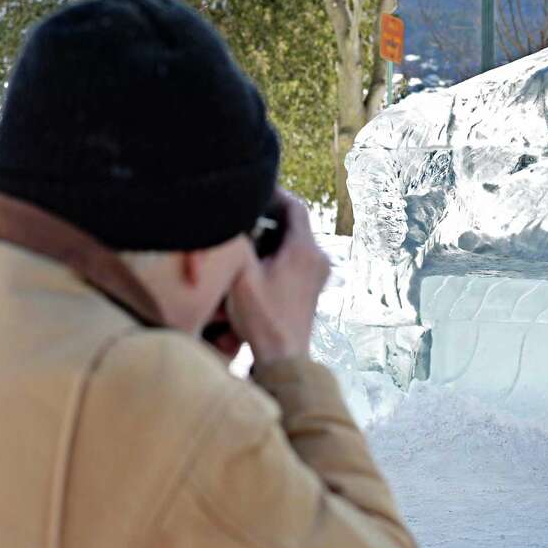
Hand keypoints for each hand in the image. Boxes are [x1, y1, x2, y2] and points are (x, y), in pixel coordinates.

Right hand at [224, 188, 330, 365]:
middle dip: (270, 214)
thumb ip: (238, 243)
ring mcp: (318, 274)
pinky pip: (297, 257)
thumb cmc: (262, 319)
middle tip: (244, 212)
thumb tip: (229, 220)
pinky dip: (279, 251)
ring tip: (246, 235)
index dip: (275, 193)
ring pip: (296, 240)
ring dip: (273, 234)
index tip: (255, 189)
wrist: (283, 358)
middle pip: (296, 222)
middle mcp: (318, 258)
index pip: (295, 206)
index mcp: (304, 250)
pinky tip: (256, 260)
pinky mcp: (313, 286)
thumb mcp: (241, 275)